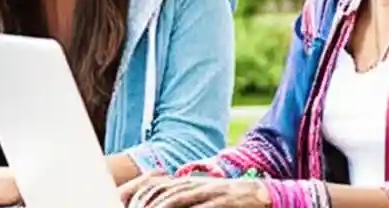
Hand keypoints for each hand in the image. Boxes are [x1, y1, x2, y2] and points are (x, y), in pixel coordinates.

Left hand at [120, 172, 267, 207]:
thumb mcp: (202, 195)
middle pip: (162, 192)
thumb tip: (162, 204)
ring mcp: (207, 191)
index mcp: (187, 182)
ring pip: (176, 199)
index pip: (156, 186)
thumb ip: (184, 200)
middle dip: (146, 204)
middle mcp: (194, 184)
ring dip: (161, 207)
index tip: (128, 205)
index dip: (140, 196)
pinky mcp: (221, 201)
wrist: (260, 194)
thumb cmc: (228, 199)